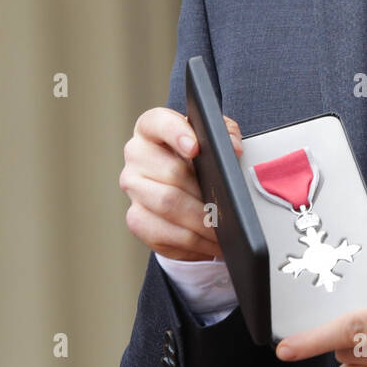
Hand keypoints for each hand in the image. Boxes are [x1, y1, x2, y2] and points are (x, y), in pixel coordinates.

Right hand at [120, 106, 242, 260]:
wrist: (187, 187)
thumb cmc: (201, 156)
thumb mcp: (216, 137)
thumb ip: (226, 134)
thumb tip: (233, 149)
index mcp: (153, 128)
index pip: (157, 123)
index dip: (176, 133)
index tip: (196, 148)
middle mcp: (136, 155)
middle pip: (170, 173)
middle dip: (204, 192)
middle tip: (230, 206)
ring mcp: (133, 188)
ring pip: (167, 206)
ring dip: (201, 221)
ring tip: (227, 229)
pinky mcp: (136, 218)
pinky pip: (162, 234)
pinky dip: (191, 242)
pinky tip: (210, 243)